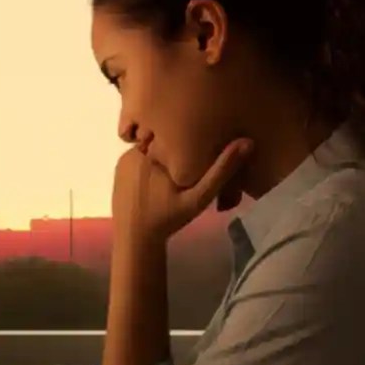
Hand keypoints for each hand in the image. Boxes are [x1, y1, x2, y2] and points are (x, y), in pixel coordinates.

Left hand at [111, 138, 252, 242]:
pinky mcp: (119, 168)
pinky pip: (138, 154)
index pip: (175, 127)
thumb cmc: (168, 218)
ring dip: (162, 149)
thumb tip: (246, 142)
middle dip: (175, 139)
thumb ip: (222, 171)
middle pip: (162, 134)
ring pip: (149, 144)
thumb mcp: (199, 197)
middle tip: (191, 149)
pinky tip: (159, 173)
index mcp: (157, 151)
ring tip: (178, 159)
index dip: (190, 128)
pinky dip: (148, 159)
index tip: (205, 133)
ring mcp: (125, 158)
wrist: (135, 238)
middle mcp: (137, 149)